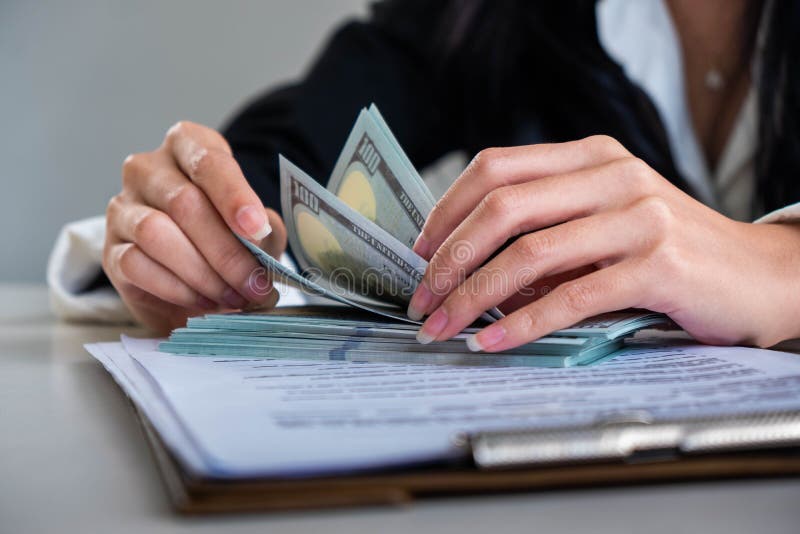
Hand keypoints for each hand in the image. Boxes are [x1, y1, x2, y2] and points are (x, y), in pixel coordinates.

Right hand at [104, 121, 286, 333]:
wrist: (193, 273)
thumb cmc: (229, 235)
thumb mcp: (257, 226)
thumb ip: (264, 230)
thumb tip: (262, 247)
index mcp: (188, 146)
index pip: (208, 161)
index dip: (233, 195)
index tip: (255, 227)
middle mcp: (148, 169)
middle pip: (183, 202)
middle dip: (226, 250)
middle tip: (255, 284)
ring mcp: (123, 207)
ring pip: (155, 233)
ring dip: (201, 272)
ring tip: (232, 296)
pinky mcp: (110, 249)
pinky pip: (136, 264)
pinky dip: (176, 287)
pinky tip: (202, 301)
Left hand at [408, 136, 799, 350]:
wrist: (758, 275)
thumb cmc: (671, 250)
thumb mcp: (604, 221)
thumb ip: (547, 229)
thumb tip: (468, 264)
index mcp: (591, 156)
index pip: (496, 168)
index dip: (447, 209)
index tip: (419, 251)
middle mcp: (613, 175)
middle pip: (502, 207)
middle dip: (449, 257)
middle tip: (421, 298)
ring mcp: (638, 216)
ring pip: (528, 254)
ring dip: (473, 295)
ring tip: (443, 326)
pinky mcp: (657, 264)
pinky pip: (570, 296)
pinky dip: (522, 322)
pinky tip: (492, 340)